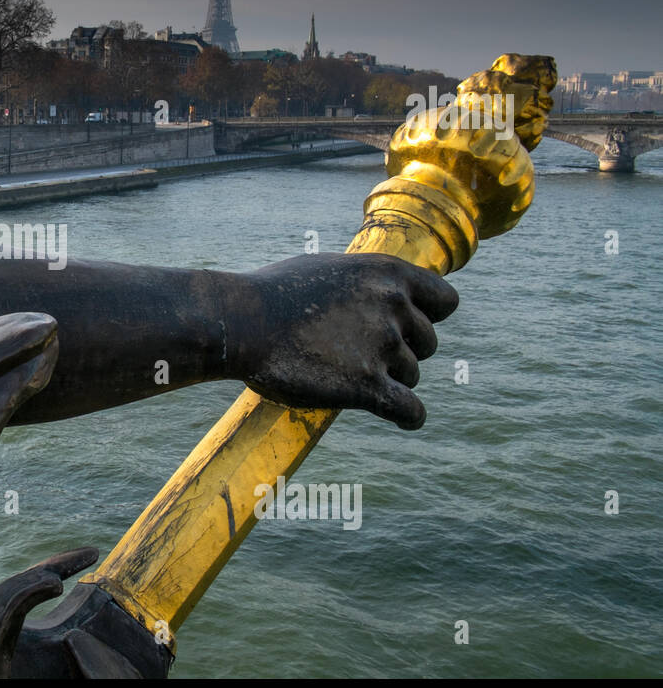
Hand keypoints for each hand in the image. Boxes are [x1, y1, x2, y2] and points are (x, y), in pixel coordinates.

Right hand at [239, 253, 458, 429]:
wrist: (241, 323)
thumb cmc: (271, 293)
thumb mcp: (326, 269)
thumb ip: (362, 282)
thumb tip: (375, 293)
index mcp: (388, 274)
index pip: (445, 301)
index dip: (428, 316)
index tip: (406, 327)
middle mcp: (393, 307)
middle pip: (426, 343)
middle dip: (403, 351)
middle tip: (363, 356)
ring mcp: (382, 346)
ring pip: (412, 376)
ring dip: (389, 380)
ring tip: (350, 378)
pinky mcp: (366, 385)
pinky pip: (410, 411)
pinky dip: (409, 417)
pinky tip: (401, 418)